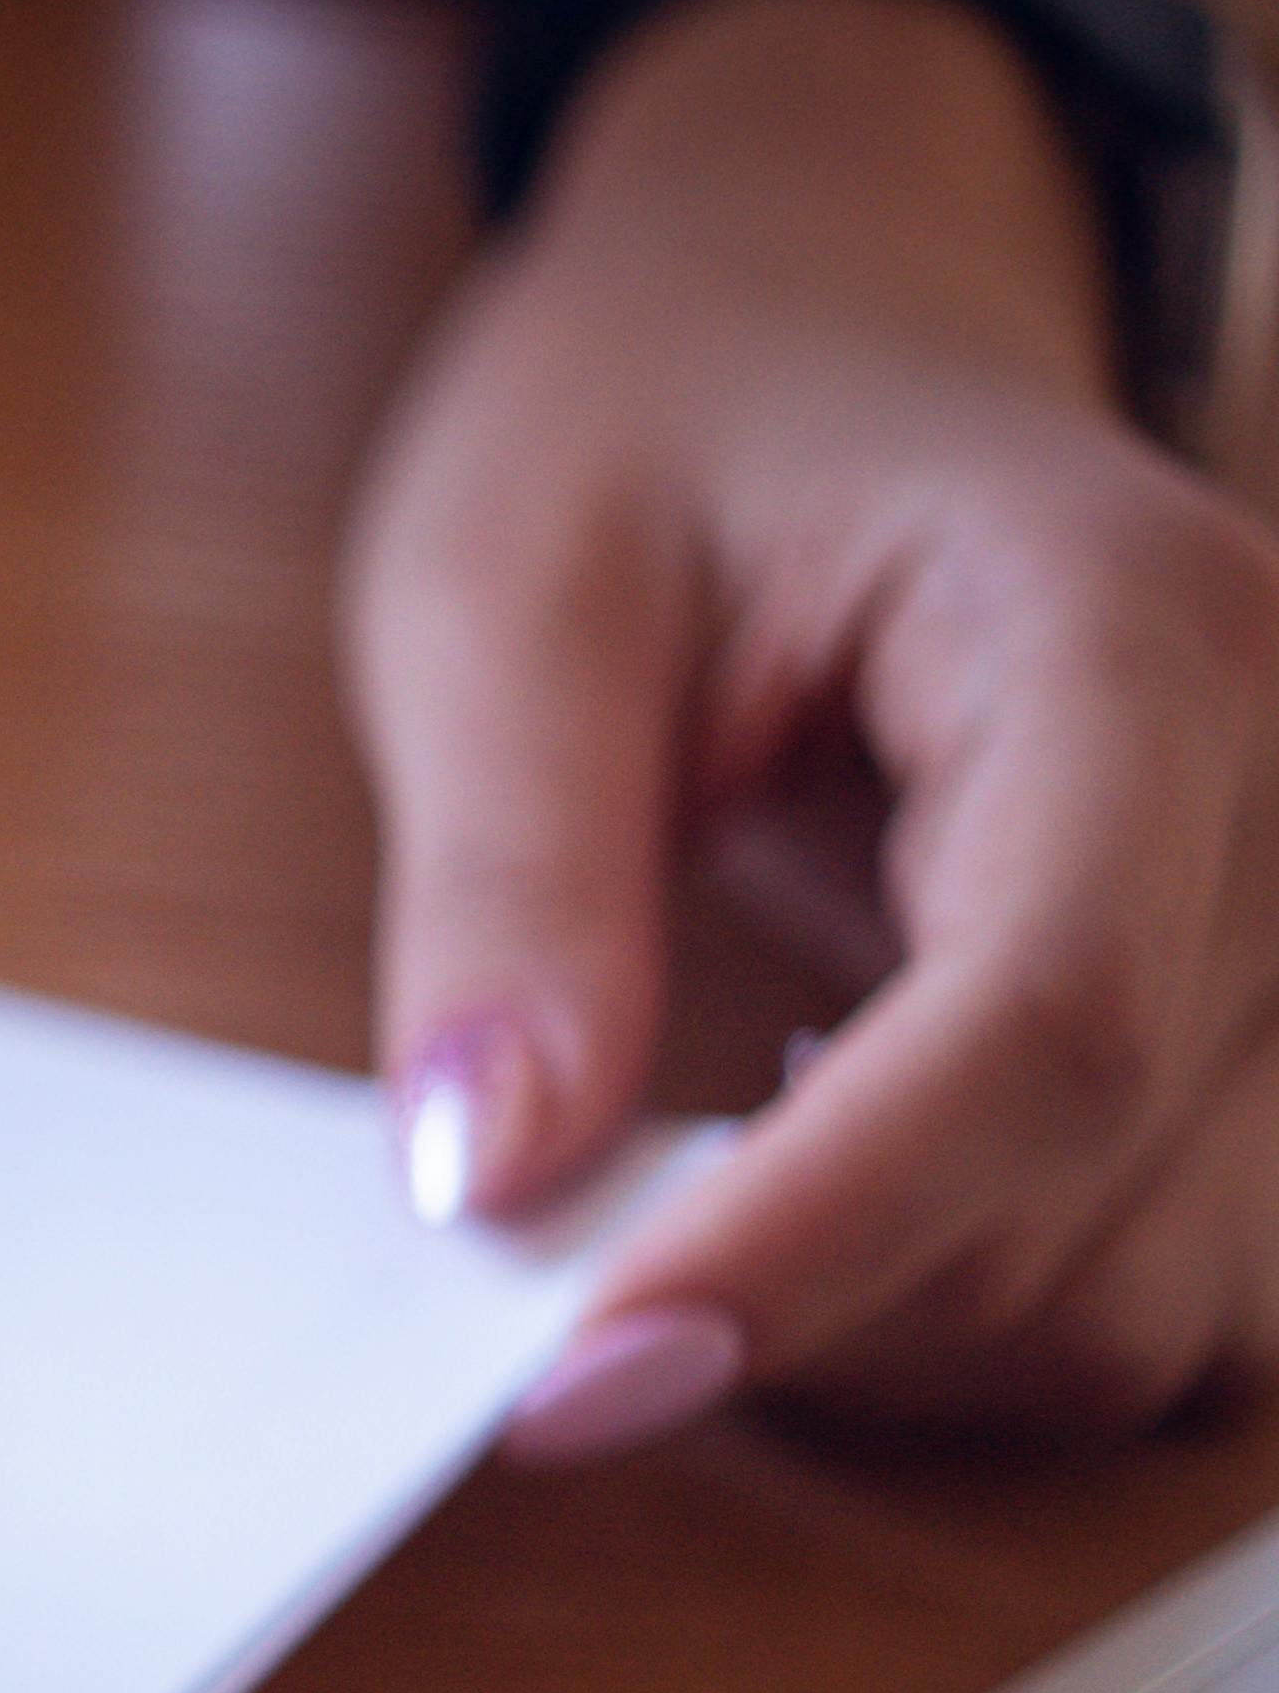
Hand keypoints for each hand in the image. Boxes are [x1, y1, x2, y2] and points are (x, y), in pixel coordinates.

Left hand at [350, 0, 1278, 1456]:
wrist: (809, 315)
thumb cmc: (657, 418)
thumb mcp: (503, 597)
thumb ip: (510, 889)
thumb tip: (490, 1179)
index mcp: (1139, 630)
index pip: (1038, 1026)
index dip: (815, 1243)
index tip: (576, 1377)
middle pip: (1097, 1200)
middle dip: (811, 1304)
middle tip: (546, 1272)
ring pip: (1157, 1300)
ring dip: (891, 1339)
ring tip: (688, 1206)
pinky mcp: (1267, 1027)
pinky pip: (1169, 1285)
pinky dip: (972, 1317)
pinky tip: (828, 1199)